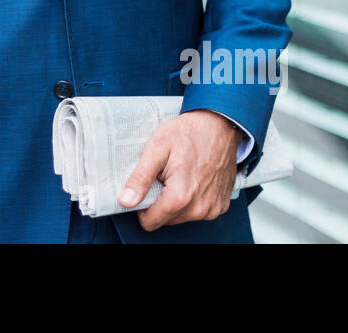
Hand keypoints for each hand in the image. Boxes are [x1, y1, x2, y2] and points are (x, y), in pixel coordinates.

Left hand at [116, 109, 242, 230]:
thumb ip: (140, 178)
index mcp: (181, 196)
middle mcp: (200, 208)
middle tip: (165, 175)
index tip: (147, 188)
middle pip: (166, 220)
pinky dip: (193, 199)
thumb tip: (126, 200)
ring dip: (177, 200)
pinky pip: (198, 212)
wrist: (219, 124)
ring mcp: (213, 208)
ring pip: (182, 217)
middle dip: (161, 201)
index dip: (143, 206)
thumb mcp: (157, 148)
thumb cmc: (189, 133)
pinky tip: (194, 179)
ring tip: (180, 175)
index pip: (150, 222)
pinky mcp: (221, 205)